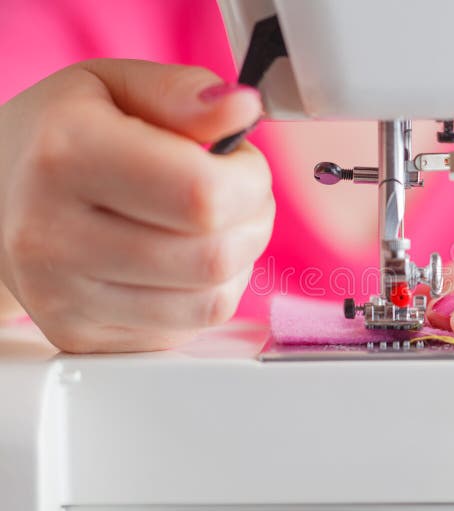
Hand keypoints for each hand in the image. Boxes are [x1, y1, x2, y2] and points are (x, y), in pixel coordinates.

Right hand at [0, 60, 273, 351]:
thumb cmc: (56, 137)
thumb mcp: (113, 86)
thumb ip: (182, 94)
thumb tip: (242, 109)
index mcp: (66, 155)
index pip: (202, 194)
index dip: (250, 179)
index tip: (242, 162)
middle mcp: (53, 236)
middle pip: (214, 256)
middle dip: (253, 220)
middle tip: (238, 194)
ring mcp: (63, 297)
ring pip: (212, 302)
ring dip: (238, 261)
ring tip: (214, 226)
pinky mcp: (79, 336)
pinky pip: (189, 328)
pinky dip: (209, 293)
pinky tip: (184, 262)